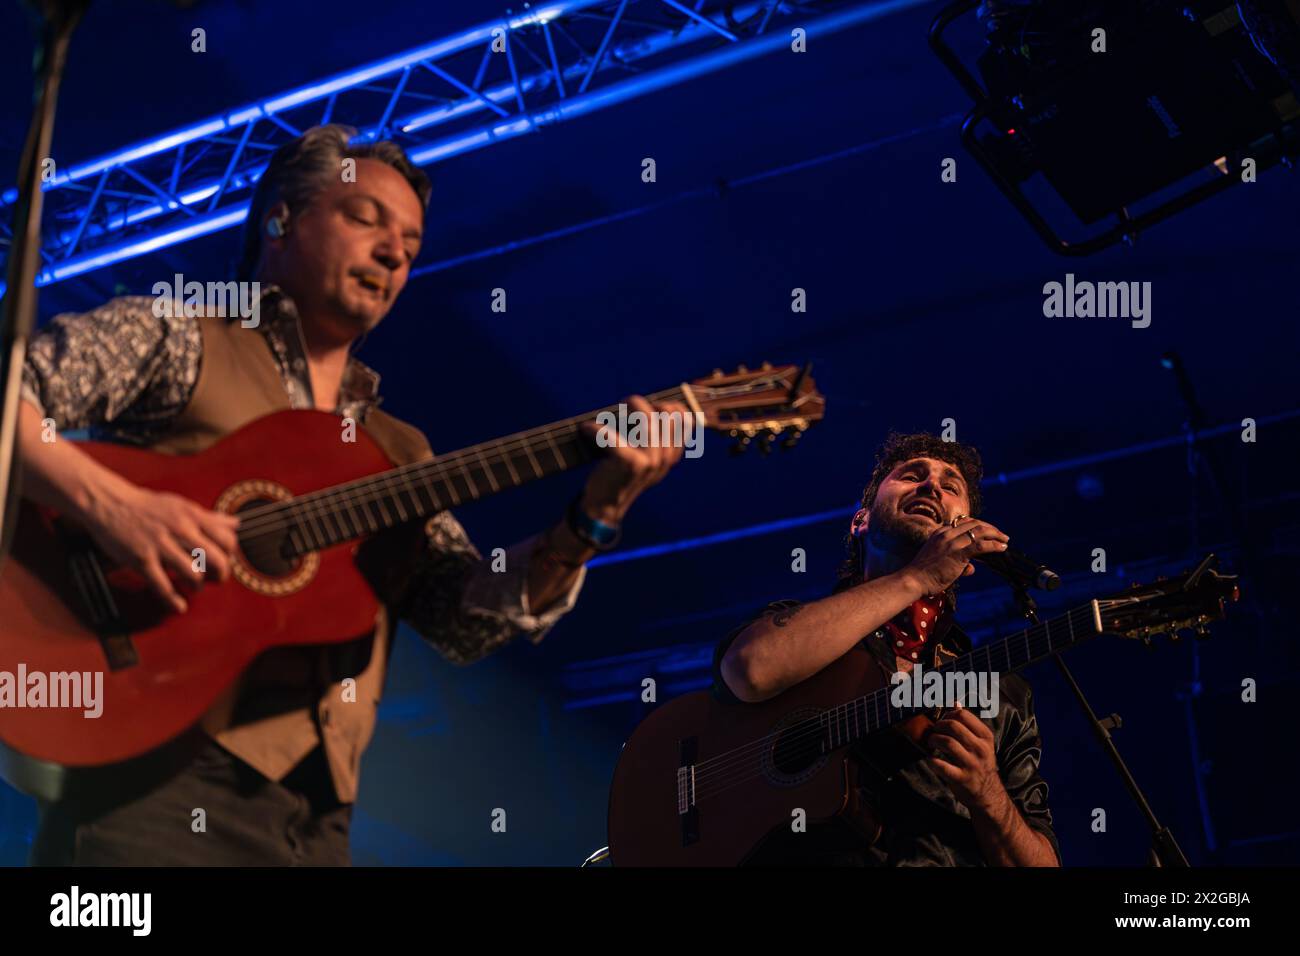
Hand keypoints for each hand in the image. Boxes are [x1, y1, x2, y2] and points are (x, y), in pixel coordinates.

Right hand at [83, 481, 240, 612]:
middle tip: (216, 579)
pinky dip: (173, 600)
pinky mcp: (141, 559)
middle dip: (221, 575)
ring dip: (198, 586)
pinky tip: (179, 606)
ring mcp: (161, 546)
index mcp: (193, 517)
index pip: (227, 540)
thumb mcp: (182, 505)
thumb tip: (236, 523)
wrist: (109, 503)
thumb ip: (210, 518)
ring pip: (193, 574)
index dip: (230, 555)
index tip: (224, 560)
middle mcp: (181, 530)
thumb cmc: (148, 506)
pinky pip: (162, 586)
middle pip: (216, 560)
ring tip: (195, 586)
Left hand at [577, 395, 688, 523]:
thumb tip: (642, 404)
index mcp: (671, 457)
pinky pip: (615, 436)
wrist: (604, 508)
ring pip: (646, 418)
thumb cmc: (618, 475)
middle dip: (641, 403)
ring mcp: (651, 462)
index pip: (684, 420)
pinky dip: (597, 430)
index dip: (669, 406)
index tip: (651, 404)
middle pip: (664, 414)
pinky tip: (588, 429)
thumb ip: (650, 438)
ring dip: (624, 409)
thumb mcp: (643, 459)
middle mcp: (666, 459)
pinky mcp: (632, 464)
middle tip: (623, 405)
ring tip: (606, 414)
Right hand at [903, 517, 1008, 594]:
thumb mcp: (940, 563)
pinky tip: (1002, 548)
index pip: (964, 523)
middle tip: (1001, 535)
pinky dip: (994, 545)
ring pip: (979, 531)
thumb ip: (958, 563)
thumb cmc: (925, 575)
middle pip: (974, 523)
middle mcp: (946, 533)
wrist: (914, 580)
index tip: (989, 532)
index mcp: (940, 532)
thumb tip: (971, 568)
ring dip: (995, 534)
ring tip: (1005, 540)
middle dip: (990, 528)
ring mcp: (952, 542)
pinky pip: (981, 545)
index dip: (979, 526)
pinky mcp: (958, 552)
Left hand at [927, 702, 1003, 812]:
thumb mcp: (980, 743)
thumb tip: (955, 703)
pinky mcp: (962, 778)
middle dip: (938, 726)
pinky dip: (932, 760)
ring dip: (933, 740)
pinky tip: (931, 759)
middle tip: (934, 732)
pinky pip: (941, 765)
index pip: (963, 715)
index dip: (947, 715)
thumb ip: (968, 723)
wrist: (988, 794)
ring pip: (947, 742)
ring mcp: (971, 764)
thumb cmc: (980, 763)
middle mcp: (980, 749)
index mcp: (985, 737)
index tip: (942, 721)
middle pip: (953, 726)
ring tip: (931, 743)